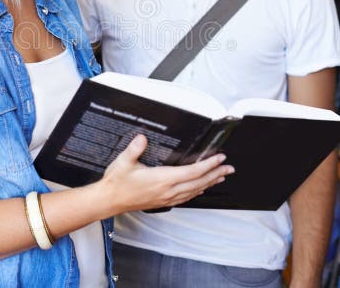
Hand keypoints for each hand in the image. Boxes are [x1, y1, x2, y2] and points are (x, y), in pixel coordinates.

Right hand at [94, 134, 234, 216]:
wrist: (110, 200)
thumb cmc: (117, 183)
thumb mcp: (124, 161)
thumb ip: (134, 148)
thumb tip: (143, 138)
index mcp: (162, 179)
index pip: (192, 172)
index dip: (208, 165)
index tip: (220, 158)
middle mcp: (168, 190)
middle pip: (199, 182)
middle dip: (216, 174)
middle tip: (229, 168)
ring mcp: (167, 198)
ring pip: (195, 191)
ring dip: (210, 183)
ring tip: (221, 177)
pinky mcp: (163, 202)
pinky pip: (186, 197)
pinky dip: (197, 191)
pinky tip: (201, 189)